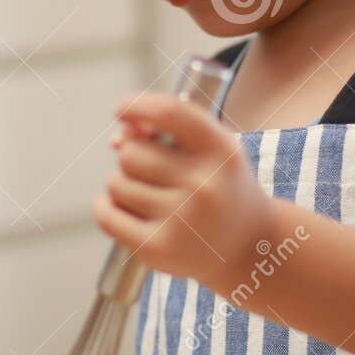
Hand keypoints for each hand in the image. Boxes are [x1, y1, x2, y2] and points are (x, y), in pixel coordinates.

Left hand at [92, 90, 275, 292]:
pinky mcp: (157, 249)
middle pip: (130, 153)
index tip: (122, 109)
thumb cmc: (220, 187)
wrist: (248, 247)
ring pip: (116, 183)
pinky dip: (106, 208)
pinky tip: (126, 211)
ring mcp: (181, 220)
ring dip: (124, 186)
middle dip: (133, 159)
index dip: (137, 105)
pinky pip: (105, 214)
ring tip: (154, 199)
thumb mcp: (211, 150)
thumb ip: (167, 130)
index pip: (169, 113)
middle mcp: (204, 184)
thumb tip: (116, 139)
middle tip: (156, 176)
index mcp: (221, 151)